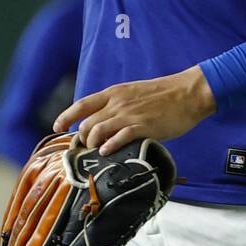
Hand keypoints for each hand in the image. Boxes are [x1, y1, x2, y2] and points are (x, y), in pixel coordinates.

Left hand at [53, 65, 216, 155]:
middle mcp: (117, 103)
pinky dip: (109, 147)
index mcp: (114, 93)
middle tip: (86, 149)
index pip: (82, 104)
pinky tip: (108, 153)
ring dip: (93, 145)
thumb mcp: (134, 93)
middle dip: (82, 139)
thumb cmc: (163, 95)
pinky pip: (118, 138)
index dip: (66, 116)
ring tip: (98, 152)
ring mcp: (129, 114)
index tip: (57, 127)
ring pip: (97, 131)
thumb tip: (104, 120)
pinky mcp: (143, 126)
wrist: (188, 92)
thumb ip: (118, 105)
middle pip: (87, 123)